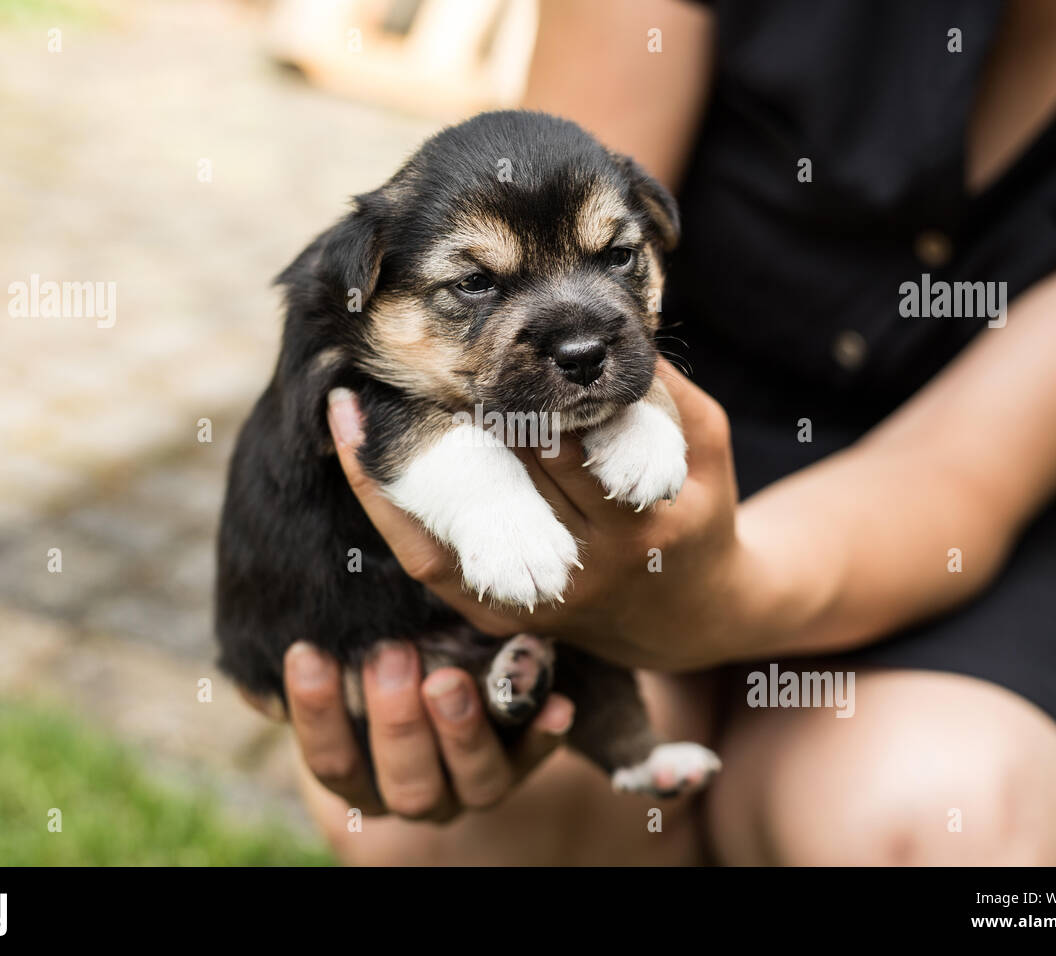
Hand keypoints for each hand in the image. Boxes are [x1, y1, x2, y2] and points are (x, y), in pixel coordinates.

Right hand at [279, 640, 573, 821]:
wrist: (432, 674)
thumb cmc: (367, 664)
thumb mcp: (335, 667)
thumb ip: (311, 665)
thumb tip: (263, 662)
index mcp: (360, 777)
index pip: (331, 760)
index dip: (317, 712)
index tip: (308, 652)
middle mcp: (416, 792)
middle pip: (406, 783)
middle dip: (396, 722)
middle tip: (390, 656)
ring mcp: (471, 784)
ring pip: (473, 784)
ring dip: (461, 731)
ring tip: (451, 679)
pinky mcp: (520, 761)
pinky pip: (537, 757)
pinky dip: (544, 732)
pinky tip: (556, 702)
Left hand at [326, 361, 752, 670]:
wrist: (688, 615)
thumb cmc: (698, 511)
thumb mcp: (706, 445)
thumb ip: (663, 387)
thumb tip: (601, 325)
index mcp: (637, 523)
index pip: (567, 447)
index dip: (526, 397)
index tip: (495, 348)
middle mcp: (581, 568)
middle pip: (506, 474)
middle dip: (469, 413)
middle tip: (418, 355)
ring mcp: (532, 598)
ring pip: (454, 512)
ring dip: (414, 446)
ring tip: (366, 386)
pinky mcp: (495, 612)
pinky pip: (426, 554)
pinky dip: (384, 500)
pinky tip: (349, 442)